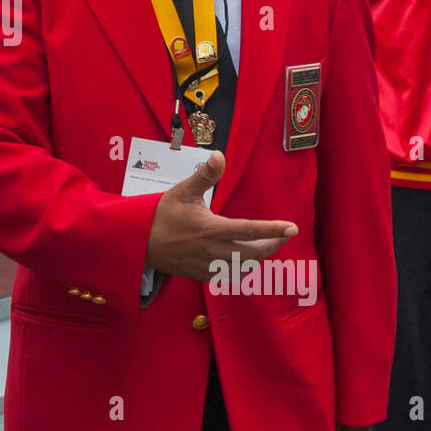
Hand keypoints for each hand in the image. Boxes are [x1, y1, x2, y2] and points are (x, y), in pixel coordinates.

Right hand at [145, 150, 297, 281]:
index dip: (273, 230)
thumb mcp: (183, 190)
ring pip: (243, 268)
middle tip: (281, 236)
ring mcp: (207, 266)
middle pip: (253, 254)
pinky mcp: (201, 275)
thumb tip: (219, 154)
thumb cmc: (162, 214)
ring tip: (265, 246)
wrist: (139, 242)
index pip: (250, 230)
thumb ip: (205, 175)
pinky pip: (229, 276)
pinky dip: (241, 269)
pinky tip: (243, 260)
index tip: (292, 228)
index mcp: (211, 229)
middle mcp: (212, 250)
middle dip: (271, 246)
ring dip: (257, 259)